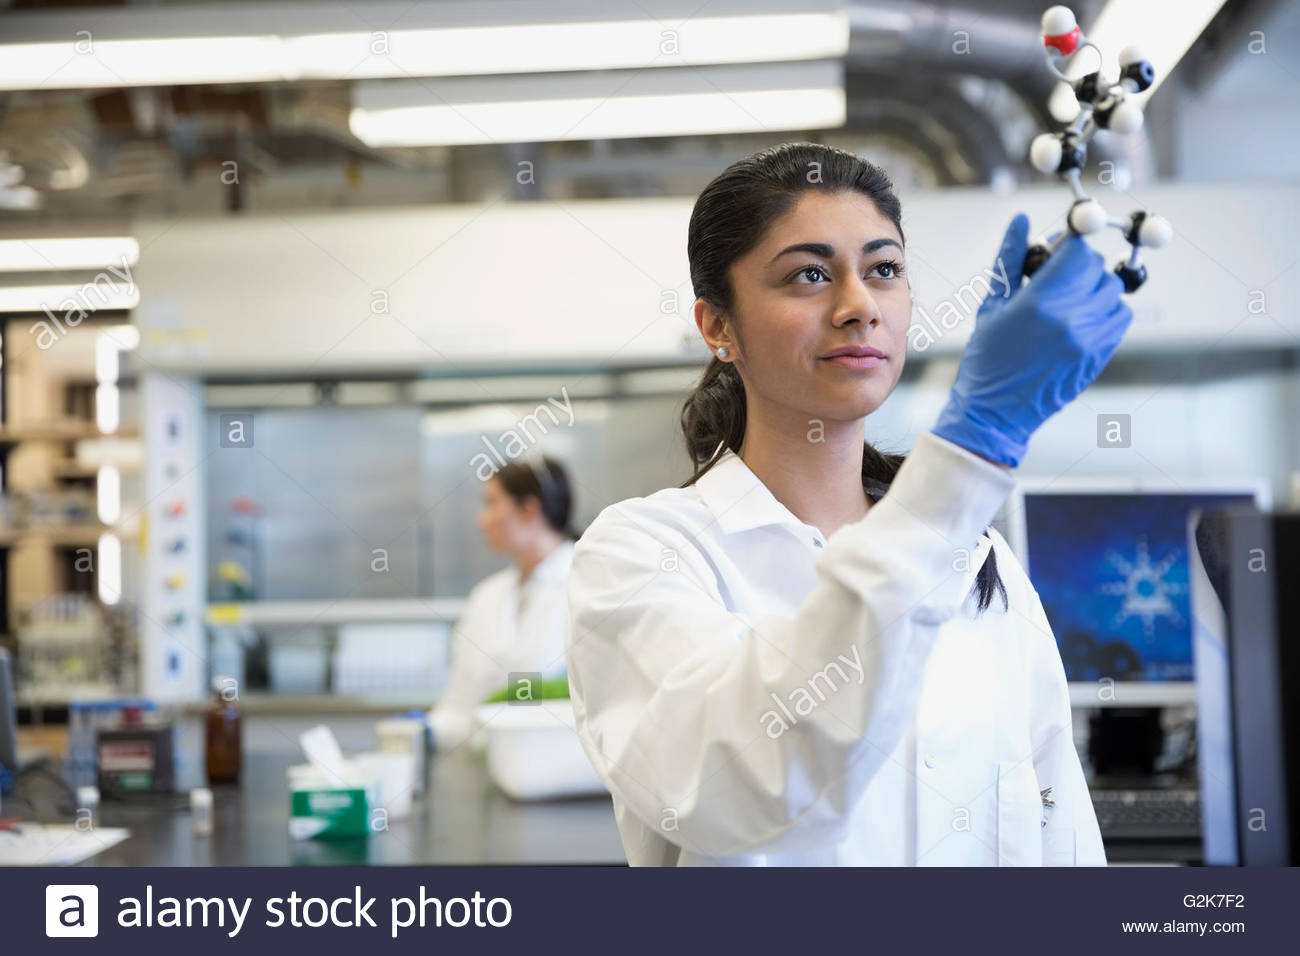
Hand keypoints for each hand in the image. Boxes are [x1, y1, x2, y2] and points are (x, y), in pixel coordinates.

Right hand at [931, 213, 1132, 467]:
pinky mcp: (1100, 355)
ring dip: (1093, 287)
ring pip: (1112, 290)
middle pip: (1096, 267)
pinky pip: (1120, 316)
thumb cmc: (987, 359)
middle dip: (1078, 266)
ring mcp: (1090, 339)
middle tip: (1054, 278)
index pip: (1077, 251)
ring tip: (1067, 301)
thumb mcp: (991, 305)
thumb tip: (1021, 219)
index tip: (1055, 251)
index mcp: (1040, 302)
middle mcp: (1071, 318)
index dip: (1068, 245)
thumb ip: (1009, 258)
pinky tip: (1080, 319)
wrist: (996, 413)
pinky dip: (1105, 310)